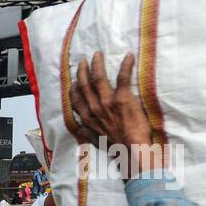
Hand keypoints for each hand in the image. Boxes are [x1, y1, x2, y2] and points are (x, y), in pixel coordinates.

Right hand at [69, 51, 161, 178]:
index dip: (74, 87)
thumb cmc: (115, 148)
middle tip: (83, 61)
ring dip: (97, 64)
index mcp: (87, 119)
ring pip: (99, 78)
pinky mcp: (123, 98)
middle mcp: (94, 108)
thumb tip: (77, 128)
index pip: (76, 99)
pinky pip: (123, 77)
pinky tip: (129, 56)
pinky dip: (126, 65)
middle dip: (83, 71)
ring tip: (97, 55)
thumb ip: (85, 133)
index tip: (74, 80)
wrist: (131, 151)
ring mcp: (107, 103)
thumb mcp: (94, 142)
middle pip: (85, 85)